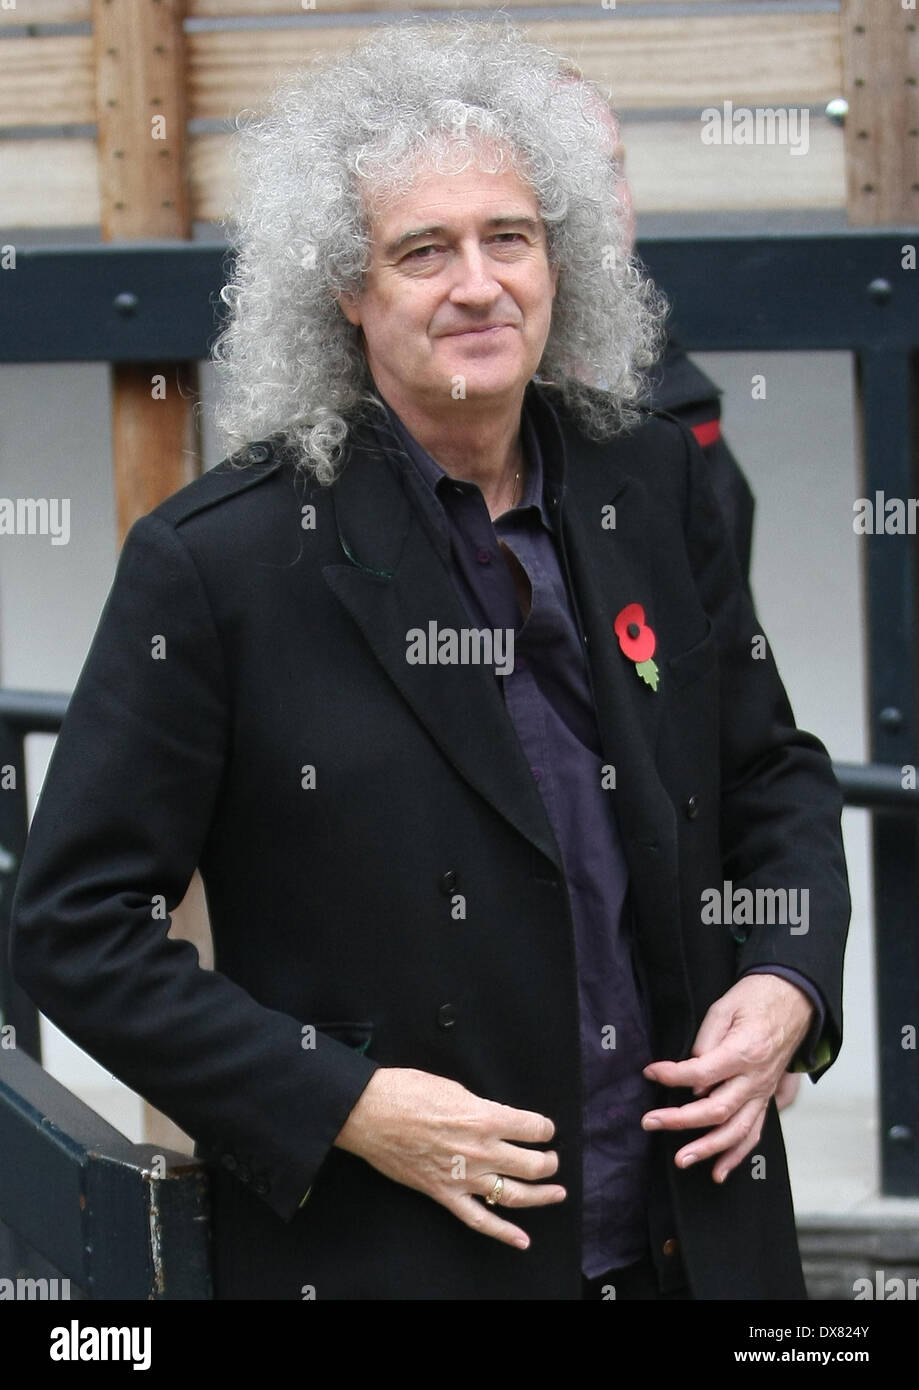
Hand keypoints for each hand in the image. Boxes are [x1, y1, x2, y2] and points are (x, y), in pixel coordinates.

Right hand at [333, 1067, 564, 1248]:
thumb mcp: (454, 1088)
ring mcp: (464, 1176)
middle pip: (532, 1164)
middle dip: (548, 1162)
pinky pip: (479, 1219)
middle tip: (551, 1159)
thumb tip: (497, 1119)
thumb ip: (481, 1108)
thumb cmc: (407, 1091)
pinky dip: (503, 1233)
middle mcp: (481, 1150)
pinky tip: (522, 1240)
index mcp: (485, 1117)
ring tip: (556, 1192)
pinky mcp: (445, 1194)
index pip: (533, 1127)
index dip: (544, 1128)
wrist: (370, 1113)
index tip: (545, 1129)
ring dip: (542, 1194)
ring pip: (515, 1194)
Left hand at [640, 974, 813, 1182]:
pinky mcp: (765, 1099)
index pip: (701, 1073)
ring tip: (682, 1160)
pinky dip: (736, 1156)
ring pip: (736, 1130)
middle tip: (651, 1122)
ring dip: (708, 1149)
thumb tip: (691, 1073)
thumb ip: (706, 1040)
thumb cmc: (755, 1000)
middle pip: (716, 1109)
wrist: (792, 1000)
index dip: (672, 1075)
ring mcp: (762, 1093)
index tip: (651, 1072)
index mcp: (744, 1052)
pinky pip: (754, 1133)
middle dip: (680, 1120)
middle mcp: (755, 1079)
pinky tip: (718, 1172)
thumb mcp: (725, 1007)